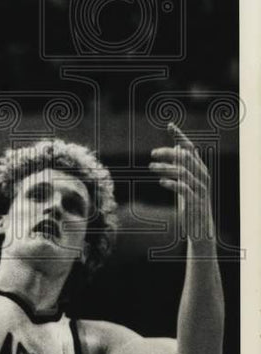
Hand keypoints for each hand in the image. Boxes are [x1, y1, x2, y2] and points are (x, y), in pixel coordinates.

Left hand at [149, 122, 214, 241]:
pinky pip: (185, 189)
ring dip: (165, 168)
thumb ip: (183, 167)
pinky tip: (161, 182)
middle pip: (185, 158)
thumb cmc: (191, 202)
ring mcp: (200, 189)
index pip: (190, 148)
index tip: (170, 125)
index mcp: (199, 169)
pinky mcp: (196, 202)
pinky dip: (173, 183)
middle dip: (168, 153)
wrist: (201, 228)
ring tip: (151, 167)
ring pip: (183, 172)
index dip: (180, 136)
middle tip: (152, 153)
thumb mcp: (186, 181)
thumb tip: (175, 150)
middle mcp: (202, 176)